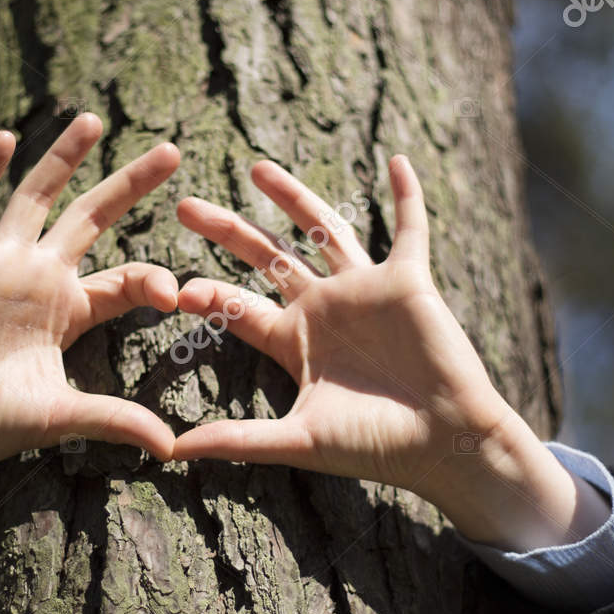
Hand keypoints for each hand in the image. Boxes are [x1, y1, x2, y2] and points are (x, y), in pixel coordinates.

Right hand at [0, 115, 179, 499]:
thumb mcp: (61, 417)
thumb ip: (115, 421)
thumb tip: (173, 449)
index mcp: (72, 311)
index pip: (126, 278)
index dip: (154, 279)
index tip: (176, 294)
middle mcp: (41, 278)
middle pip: (93, 218)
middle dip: (131, 184)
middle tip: (172, 151)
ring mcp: (0, 264)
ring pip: (37, 197)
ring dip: (63, 158)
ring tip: (93, 119)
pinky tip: (7, 138)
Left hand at [171, 156, 606, 551]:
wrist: (443, 442)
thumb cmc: (374, 447)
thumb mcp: (297, 440)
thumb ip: (236, 439)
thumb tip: (170, 452)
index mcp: (294, 342)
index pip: (239, 307)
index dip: (208, 294)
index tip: (176, 289)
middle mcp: (324, 309)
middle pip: (267, 258)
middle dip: (228, 231)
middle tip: (184, 207)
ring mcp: (364, 290)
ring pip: (323, 229)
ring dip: (292, 198)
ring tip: (256, 168)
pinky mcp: (408, 281)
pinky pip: (410, 229)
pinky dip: (406, 196)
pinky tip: (397, 161)